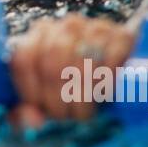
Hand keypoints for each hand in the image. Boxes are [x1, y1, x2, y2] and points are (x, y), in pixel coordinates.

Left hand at [7, 14, 136, 130]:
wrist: (118, 72)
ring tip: (84, 112)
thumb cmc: (74, 89)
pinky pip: (111, 59)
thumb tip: (32, 120)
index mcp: (40, 33)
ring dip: (82, 97)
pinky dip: (106, 83)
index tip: (42, 112)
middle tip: (66, 117)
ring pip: (81, 66)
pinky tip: (104, 94)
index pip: (25, 58)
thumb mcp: (46, 101)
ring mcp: (95, 27)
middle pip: (52, 65)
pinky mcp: (122, 35)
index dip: (31, 92)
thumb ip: (27, 114)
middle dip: (58, 100)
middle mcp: (66, 26)